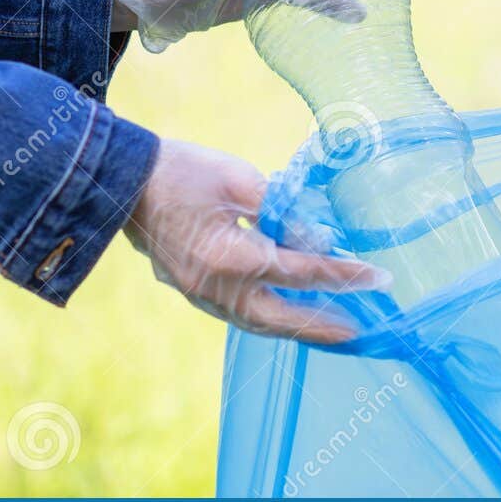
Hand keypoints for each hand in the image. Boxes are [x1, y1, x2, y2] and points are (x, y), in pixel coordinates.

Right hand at [125, 140, 388, 343]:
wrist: (121, 181)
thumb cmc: (183, 170)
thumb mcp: (240, 179)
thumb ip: (283, 212)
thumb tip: (319, 240)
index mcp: (231, 256)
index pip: (302, 271)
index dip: (344, 274)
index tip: (379, 278)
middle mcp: (216, 287)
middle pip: (281, 317)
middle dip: (323, 325)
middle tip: (361, 330)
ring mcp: (201, 295)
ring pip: (259, 323)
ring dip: (297, 327)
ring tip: (332, 329)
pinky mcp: (192, 292)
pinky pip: (240, 315)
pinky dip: (270, 319)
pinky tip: (289, 314)